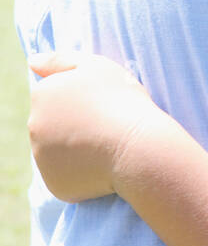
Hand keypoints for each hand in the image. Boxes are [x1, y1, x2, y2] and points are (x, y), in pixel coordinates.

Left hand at [28, 51, 161, 201]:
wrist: (138, 148)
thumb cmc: (122, 101)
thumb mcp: (96, 66)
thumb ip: (59, 60)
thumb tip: (31, 61)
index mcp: (42, 94)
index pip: (56, 95)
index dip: (81, 99)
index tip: (102, 103)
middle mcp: (34, 126)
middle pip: (53, 123)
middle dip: (74, 123)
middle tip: (105, 124)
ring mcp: (42, 158)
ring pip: (58, 150)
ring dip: (76, 147)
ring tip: (105, 144)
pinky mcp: (55, 184)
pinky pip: (67, 175)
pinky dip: (81, 172)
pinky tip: (102, 164)